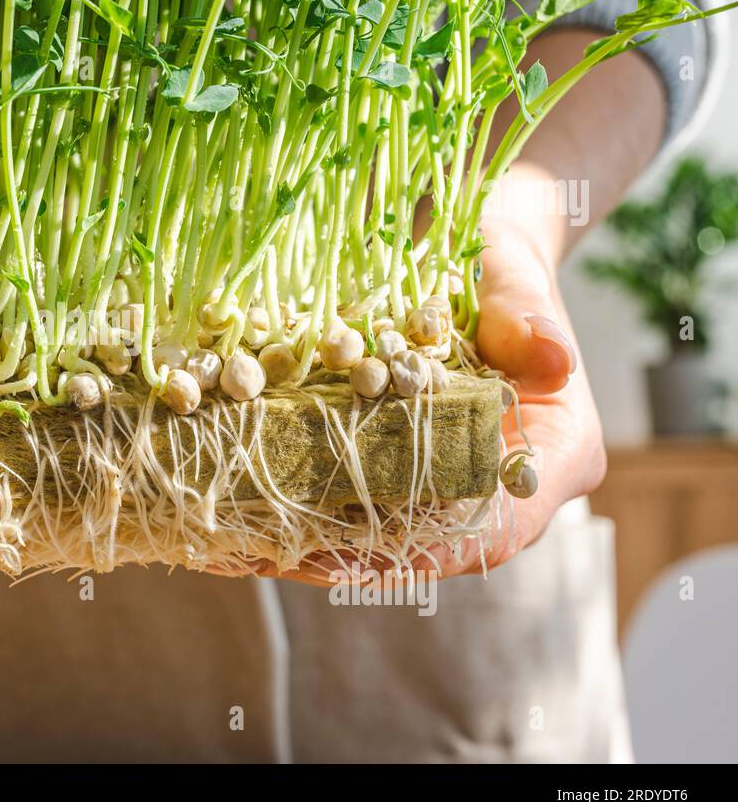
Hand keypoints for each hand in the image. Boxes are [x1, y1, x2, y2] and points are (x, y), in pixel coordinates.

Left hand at [262, 165, 605, 586]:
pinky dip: (309, 502)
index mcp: (559, 450)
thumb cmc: (504, 253)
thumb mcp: (513, 269)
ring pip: (389, 530)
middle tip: (271, 558)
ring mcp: (456, 474)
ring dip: (318, 541)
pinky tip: (245, 505)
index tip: (355, 560)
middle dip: (351, 558)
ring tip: (242, 547)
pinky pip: (360, 494)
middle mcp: (507, 480)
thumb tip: (552, 357)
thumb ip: (524, 311)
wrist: (478, 241)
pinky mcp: (410, 458)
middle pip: (433, 543)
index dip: (430, 552)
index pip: (502, 528)